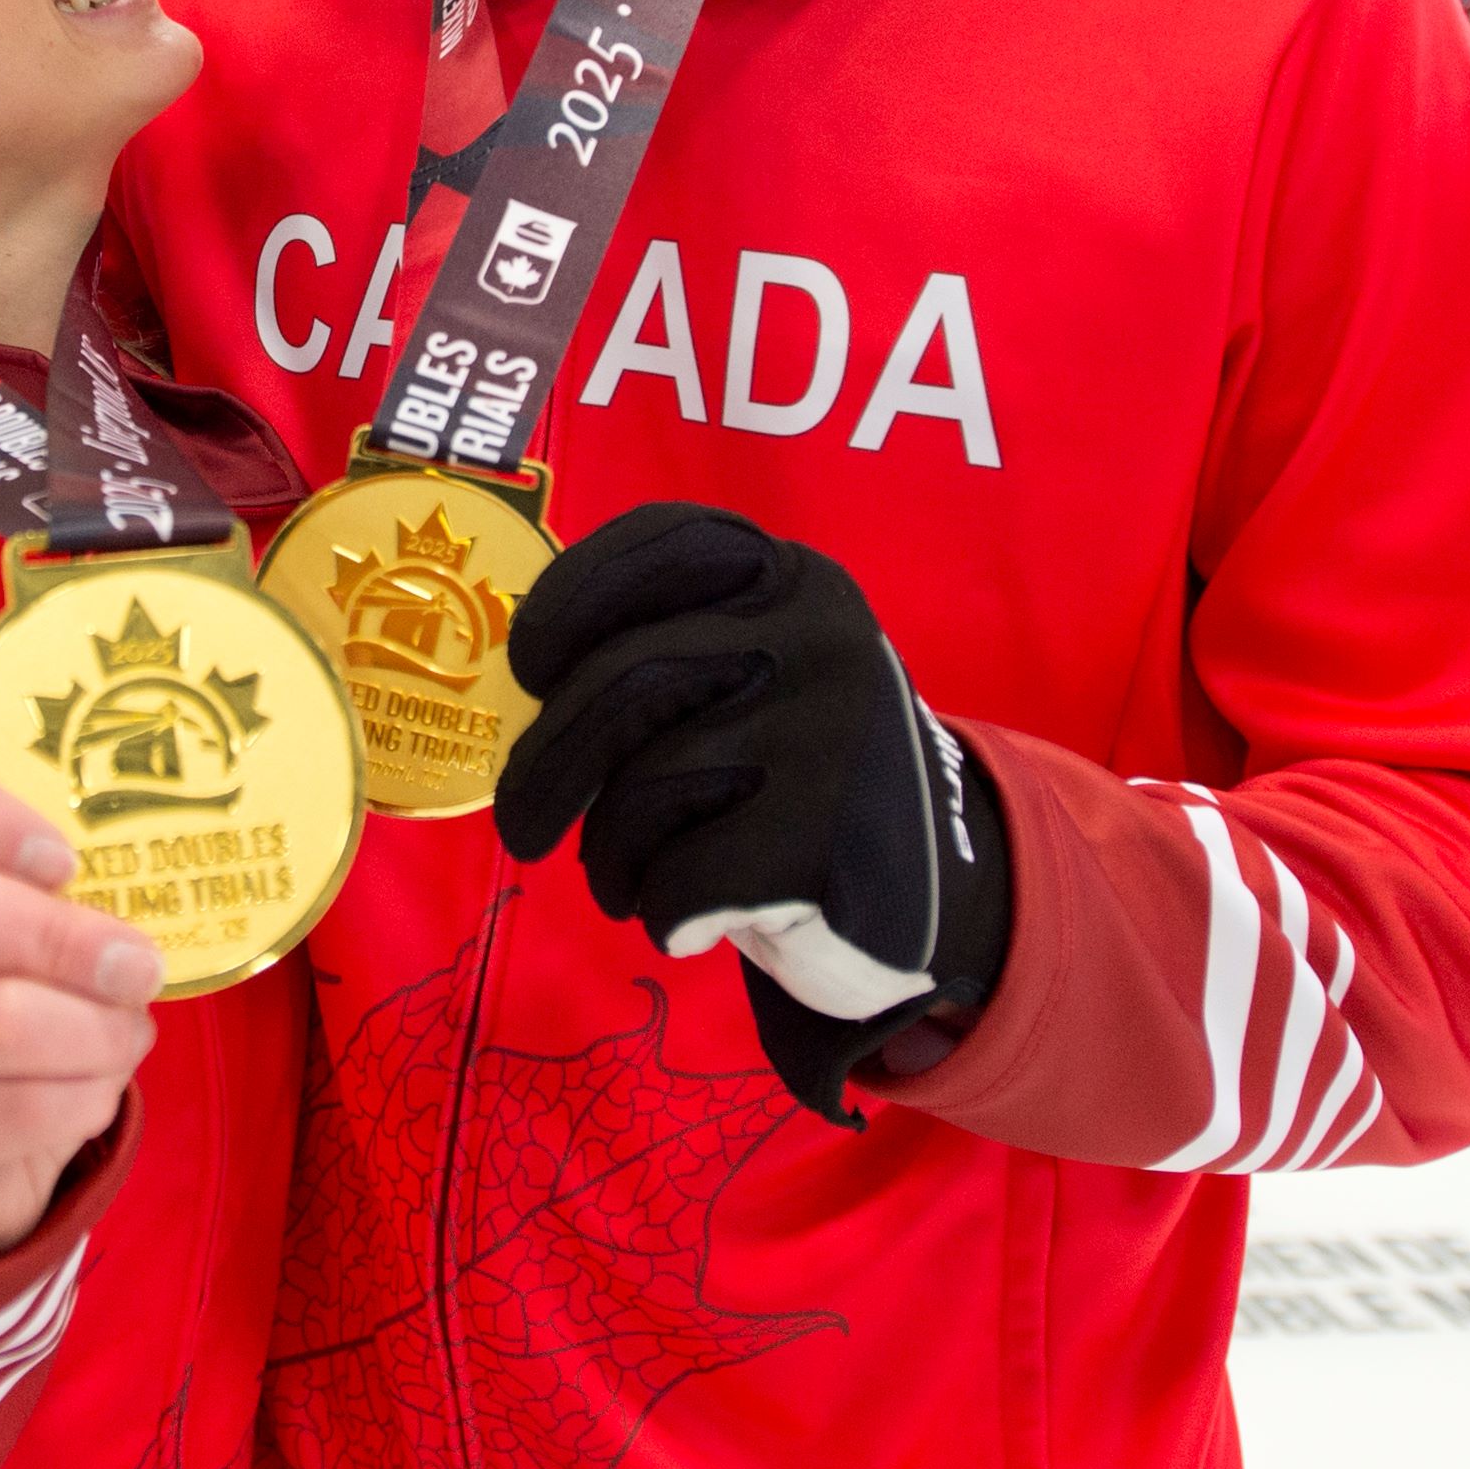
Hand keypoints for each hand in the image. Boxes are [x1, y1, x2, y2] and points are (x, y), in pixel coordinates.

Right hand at [0, 745, 165, 1259]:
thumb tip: (149, 893)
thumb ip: (62, 896)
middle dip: (56, 936)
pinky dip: (76, 1098)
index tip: (64, 862)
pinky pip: (7, 1107)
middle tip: (138, 965)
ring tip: (127, 1034)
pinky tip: (92, 1092)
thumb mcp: (27, 931)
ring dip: (89, 1029)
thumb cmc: (9, 1003)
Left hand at [494, 502, 1008, 1121]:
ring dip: (612, 856)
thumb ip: (669, 651)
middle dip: (549, 765)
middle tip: (522, 826)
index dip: (572, 599)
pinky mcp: (827, 843)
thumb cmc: (804, 780)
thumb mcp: (762, 679)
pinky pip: (681, 881)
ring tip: (632, 879)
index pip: (660, 545)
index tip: (535, 666)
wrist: (947, 896)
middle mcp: (820, 639)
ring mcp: (830, 736)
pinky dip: (665, 914)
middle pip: (623, 681)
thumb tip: (523, 681)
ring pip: (643, 790)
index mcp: (796, 580)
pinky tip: (697, 922)